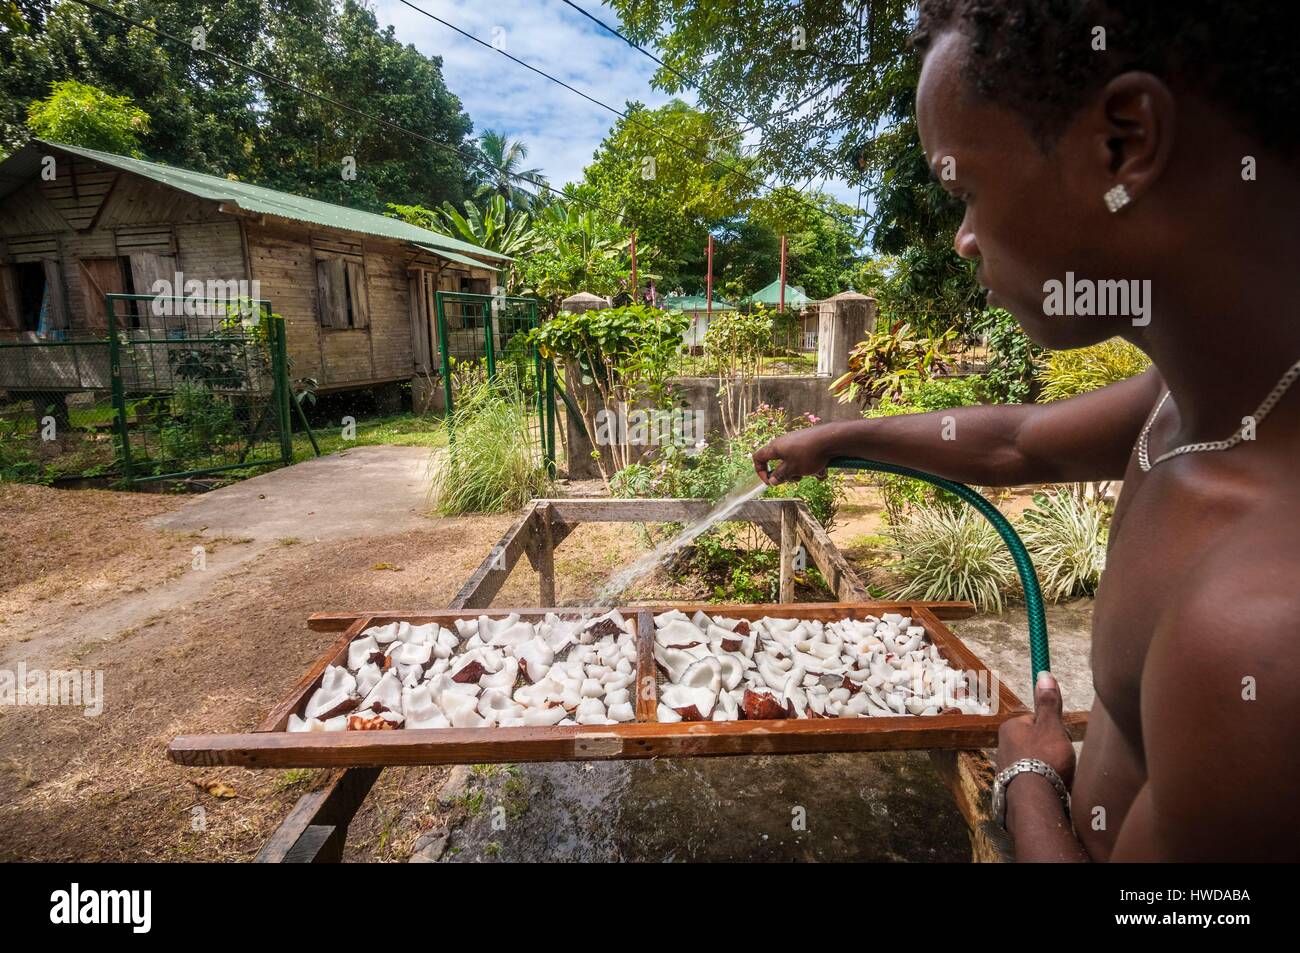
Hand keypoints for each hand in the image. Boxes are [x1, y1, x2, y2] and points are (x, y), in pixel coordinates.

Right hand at [752, 426, 831, 485]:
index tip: (770, 482)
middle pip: (779, 462)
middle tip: (796, 479)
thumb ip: (780, 476)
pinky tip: (823, 470)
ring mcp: (798, 442)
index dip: (760, 471)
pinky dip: (813, 465)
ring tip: (813, 473)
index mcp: (775, 447)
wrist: (832, 439)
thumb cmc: (809, 454)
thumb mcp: (793, 469)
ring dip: (802, 471)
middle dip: (787, 474)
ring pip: (795, 462)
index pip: (758, 457)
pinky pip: (807, 458)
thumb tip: (772, 481)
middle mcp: (785, 443)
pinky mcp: (810, 443)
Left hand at [996, 671, 1075, 787]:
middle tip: (1058, 762)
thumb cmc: (1044, 759)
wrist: (1034, 801)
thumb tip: (1044, 674)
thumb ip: (1049, 703)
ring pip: (1036, 762)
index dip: (1053, 731)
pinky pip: (1033, 780)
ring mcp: (1005, 768)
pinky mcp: (1011, 788)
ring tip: (1055, 777)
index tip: (1058, 742)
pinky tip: (1050, 789)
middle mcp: (1002, 746)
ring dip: (1048, 769)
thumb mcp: (1051, 726)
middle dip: (1051, 752)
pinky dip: (1043, 783)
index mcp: (1010, 728)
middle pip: (1037, 743)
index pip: (1037, 722)